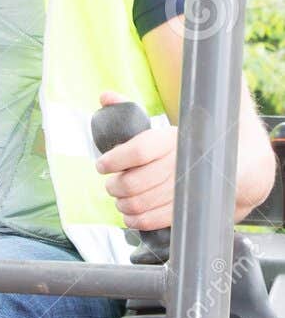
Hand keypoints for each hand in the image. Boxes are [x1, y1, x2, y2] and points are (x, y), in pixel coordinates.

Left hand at [95, 89, 176, 230]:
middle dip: (114, 186)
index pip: (136, 151)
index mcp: (169, 140)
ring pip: (140, 203)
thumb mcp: (155, 126)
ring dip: (122, 204)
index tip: (100, 166)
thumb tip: (104, 96)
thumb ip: (127, 109)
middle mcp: (178, 164)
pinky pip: (152, 220)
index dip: (113, 161)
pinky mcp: (183, 210)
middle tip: (110, 185)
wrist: (217, 168)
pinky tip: (129, 214)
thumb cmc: (172, 146)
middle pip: (134, 182)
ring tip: (119, 198)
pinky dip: (134, 220)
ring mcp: (183, 189)